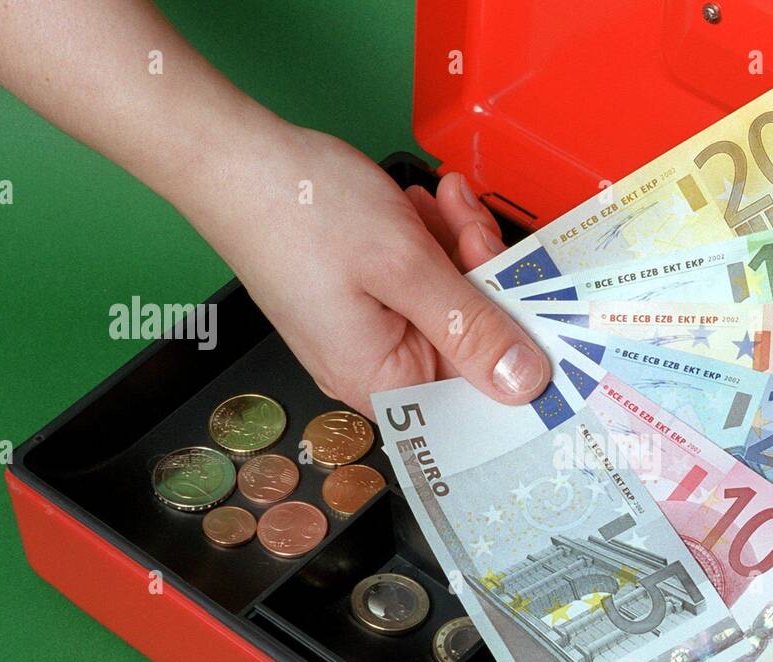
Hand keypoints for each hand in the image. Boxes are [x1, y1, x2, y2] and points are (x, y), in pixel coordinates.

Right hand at [176, 124, 546, 415]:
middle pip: (469, 344)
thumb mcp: (407, 267)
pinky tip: (420, 207)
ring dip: (457, 249)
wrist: (232, 154)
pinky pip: (421, 283)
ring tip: (440, 202)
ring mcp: (368, 332)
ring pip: (450, 304)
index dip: (515, 351)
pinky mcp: (364, 298)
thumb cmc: (301, 209)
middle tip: (471, 224)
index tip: (540, 307)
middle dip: (481, 278)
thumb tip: (525, 383)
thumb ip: (471, 327)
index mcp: (383, 382)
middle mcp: (375, 369)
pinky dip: (430, 242)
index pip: (477, 396)